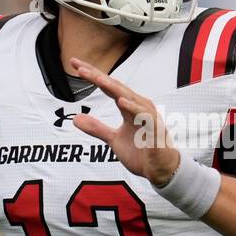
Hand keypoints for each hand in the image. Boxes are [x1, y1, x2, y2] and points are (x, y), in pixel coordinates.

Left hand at [69, 58, 181, 185]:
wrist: (160, 170)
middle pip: (115, 87)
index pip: (108, 87)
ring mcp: (147, 116)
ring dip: (113, 87)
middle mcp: (138, 106)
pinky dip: (133, 108)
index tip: (75, 65)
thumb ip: (96, 128)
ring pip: (128, 97)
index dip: (92, 76)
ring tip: (97, 79)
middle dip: (97, 76)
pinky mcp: (154, 128)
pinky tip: (121, 101)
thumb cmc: (141, 152)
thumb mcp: (113, 140)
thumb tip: (75, 119)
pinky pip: (143, 116)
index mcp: (129, 107)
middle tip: (79, 67)